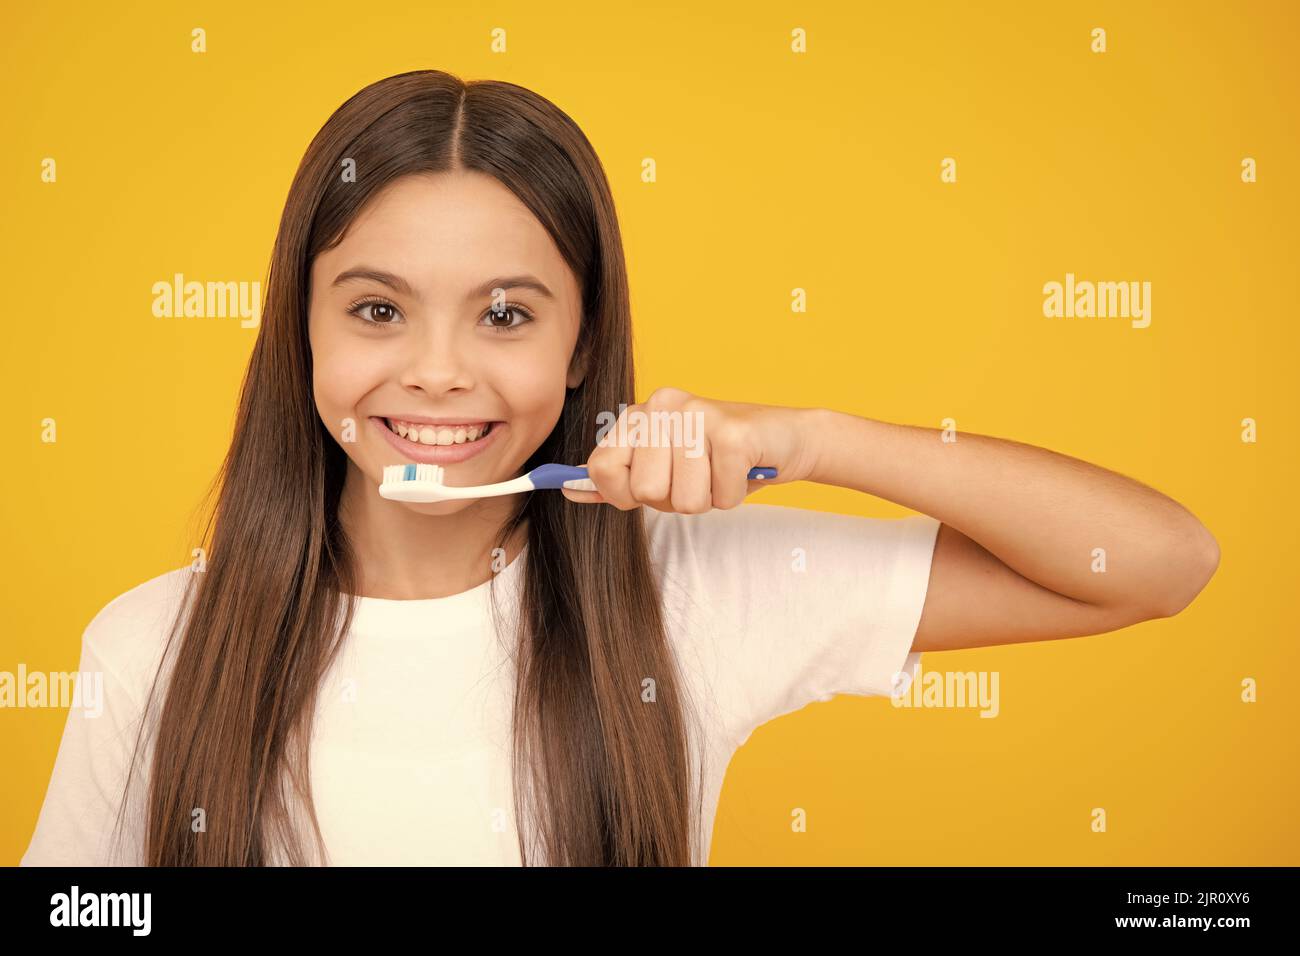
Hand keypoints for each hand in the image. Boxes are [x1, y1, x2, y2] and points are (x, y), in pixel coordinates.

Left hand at [560, 386, 821, 512]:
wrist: (786, 438)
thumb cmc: (720, 458)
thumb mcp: (663, 467)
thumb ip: (616, 479)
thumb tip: (567, 490)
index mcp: (641, 413)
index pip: (602, 467)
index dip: (624, 493)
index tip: (653, 486)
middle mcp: (665, 406)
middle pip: (644, 491)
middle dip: (674, 499)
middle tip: (699, 477)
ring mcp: (699, 416)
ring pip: (683, 500)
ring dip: (708, 499)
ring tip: (720, 473)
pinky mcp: (733, 434)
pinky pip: (719, 497)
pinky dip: (733, 495)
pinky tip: (741, 472)